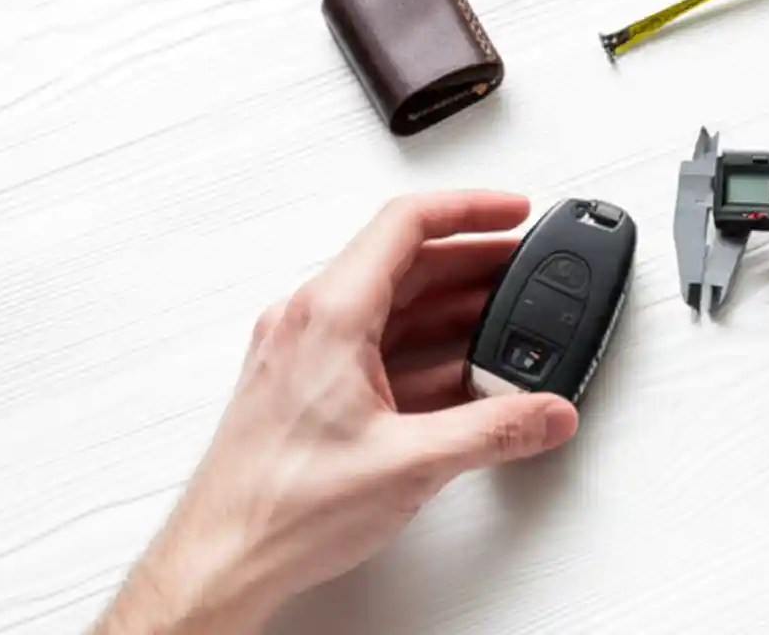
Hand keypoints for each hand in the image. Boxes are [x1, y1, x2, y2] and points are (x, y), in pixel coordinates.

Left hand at [95, 191, 579, 634]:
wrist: (222, 560)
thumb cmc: (279, 508)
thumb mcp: (410, 463)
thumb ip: (493, 432)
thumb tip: (546, 413)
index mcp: (328, 314)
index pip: (405, 224)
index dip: (468, 209)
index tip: (511, 212)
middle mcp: (310, 322)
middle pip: (405, 263)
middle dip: (473, 262)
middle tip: (523, 268)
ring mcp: (306, 354)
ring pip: (393, 306)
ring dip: (453, 309)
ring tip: (508, 322)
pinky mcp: (309, 388)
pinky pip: (378, 347)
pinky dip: (427, 350)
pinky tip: (466, 376)